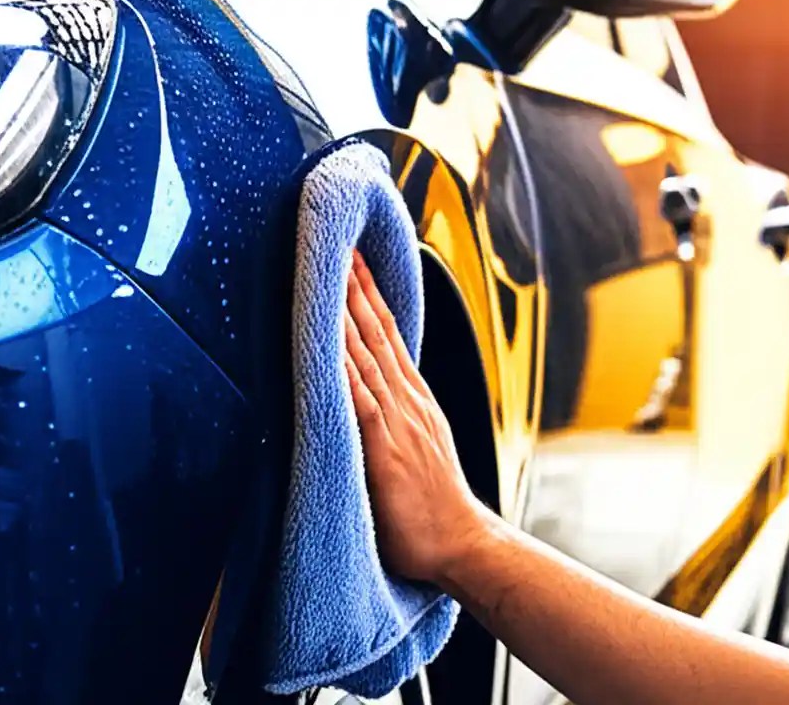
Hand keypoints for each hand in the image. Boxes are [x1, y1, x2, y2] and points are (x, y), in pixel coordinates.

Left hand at [344, 251, 487, 581]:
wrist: (462, 544)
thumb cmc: (433, 507)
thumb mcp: (416, 449)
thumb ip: (394, 422)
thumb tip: (369, 401)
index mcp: (414, 400)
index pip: (388, 335)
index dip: (369, 295)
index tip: (352, 258)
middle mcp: (408, 400)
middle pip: (375, 332)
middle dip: (354, 287)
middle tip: (336, 243)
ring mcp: (398, 420)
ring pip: (365, 355)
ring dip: (345, 313)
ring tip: (328, 272)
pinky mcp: (384, 447)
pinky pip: (358, 399)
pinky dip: (341, 367)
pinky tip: (326, 341)